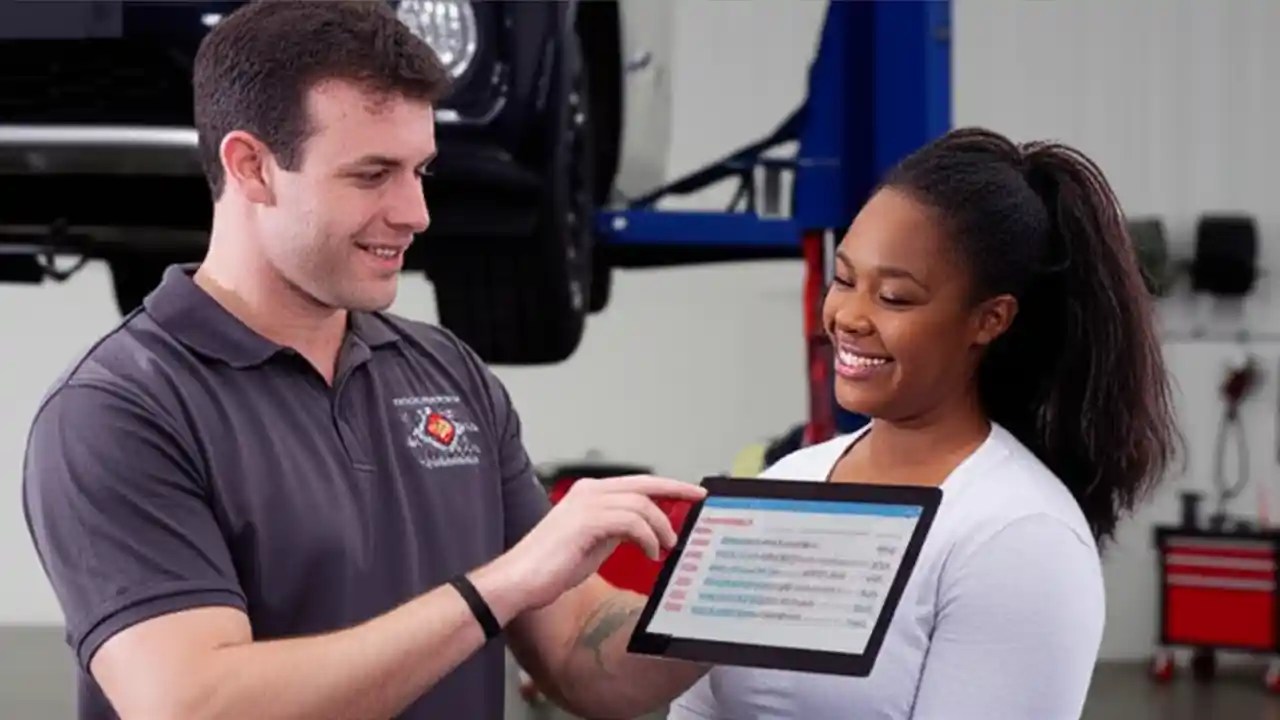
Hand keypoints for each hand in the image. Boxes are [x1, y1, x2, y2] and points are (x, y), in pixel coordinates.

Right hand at [483, 475, 705, 615]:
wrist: (520, 580)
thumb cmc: (551, 566)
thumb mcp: (595, 543)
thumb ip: (617, 530)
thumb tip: (645, 532)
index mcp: (589, 493)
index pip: (638, 483)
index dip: (669, 486)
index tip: (693, 492)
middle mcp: (589, 491)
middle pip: (645, 484)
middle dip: (676, 492)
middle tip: (698, 502)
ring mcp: (587, 504)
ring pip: (641, 504)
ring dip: (660, 527)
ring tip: (665, 547)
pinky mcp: (587, 520)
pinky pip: (631, 522)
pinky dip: (647, 538)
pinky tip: (649, 553)